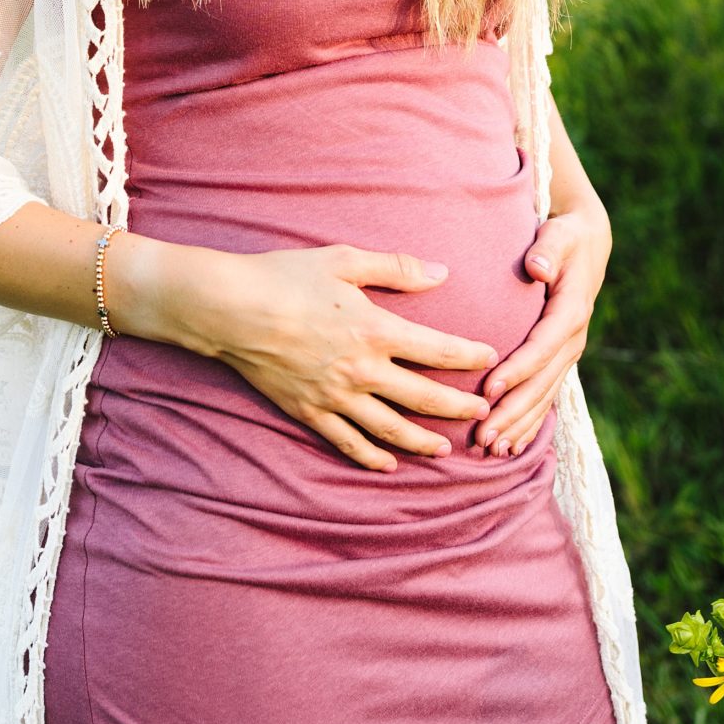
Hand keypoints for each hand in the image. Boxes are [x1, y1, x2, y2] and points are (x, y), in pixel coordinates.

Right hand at [187, 244, 497, 472]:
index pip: (438, 350)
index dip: (470, 357)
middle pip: (424, 397)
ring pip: (392, 429)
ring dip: (424, 441)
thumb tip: (442, 273)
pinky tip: (389, 463)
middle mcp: (363, 370)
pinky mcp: (310, 412)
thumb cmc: (286, 277)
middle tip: (484, 413)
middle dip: (459, 406)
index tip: (491, 359)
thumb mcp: (344, 260)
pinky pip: (348, 443)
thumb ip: (397, 268)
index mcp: (376, 329)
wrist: (231, 309)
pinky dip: (371, 457)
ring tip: (445, 449)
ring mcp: (336, 397)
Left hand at [472, 204, 611, 456]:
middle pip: (542, 382)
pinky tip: (510, 446)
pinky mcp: (560, 359)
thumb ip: (548, 249)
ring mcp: (568, 352)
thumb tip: (537, 266)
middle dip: (514, 411)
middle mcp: (573, 338)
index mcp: (571, 311)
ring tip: (492, 449)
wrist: (588, 243)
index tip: (489, 389)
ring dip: (519, 424)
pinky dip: (528, 422)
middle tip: (484, 435)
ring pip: (544, 396)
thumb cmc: (565, 236)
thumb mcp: (560, 234)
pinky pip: (545, 396)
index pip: (542, 346)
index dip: (518, 369)